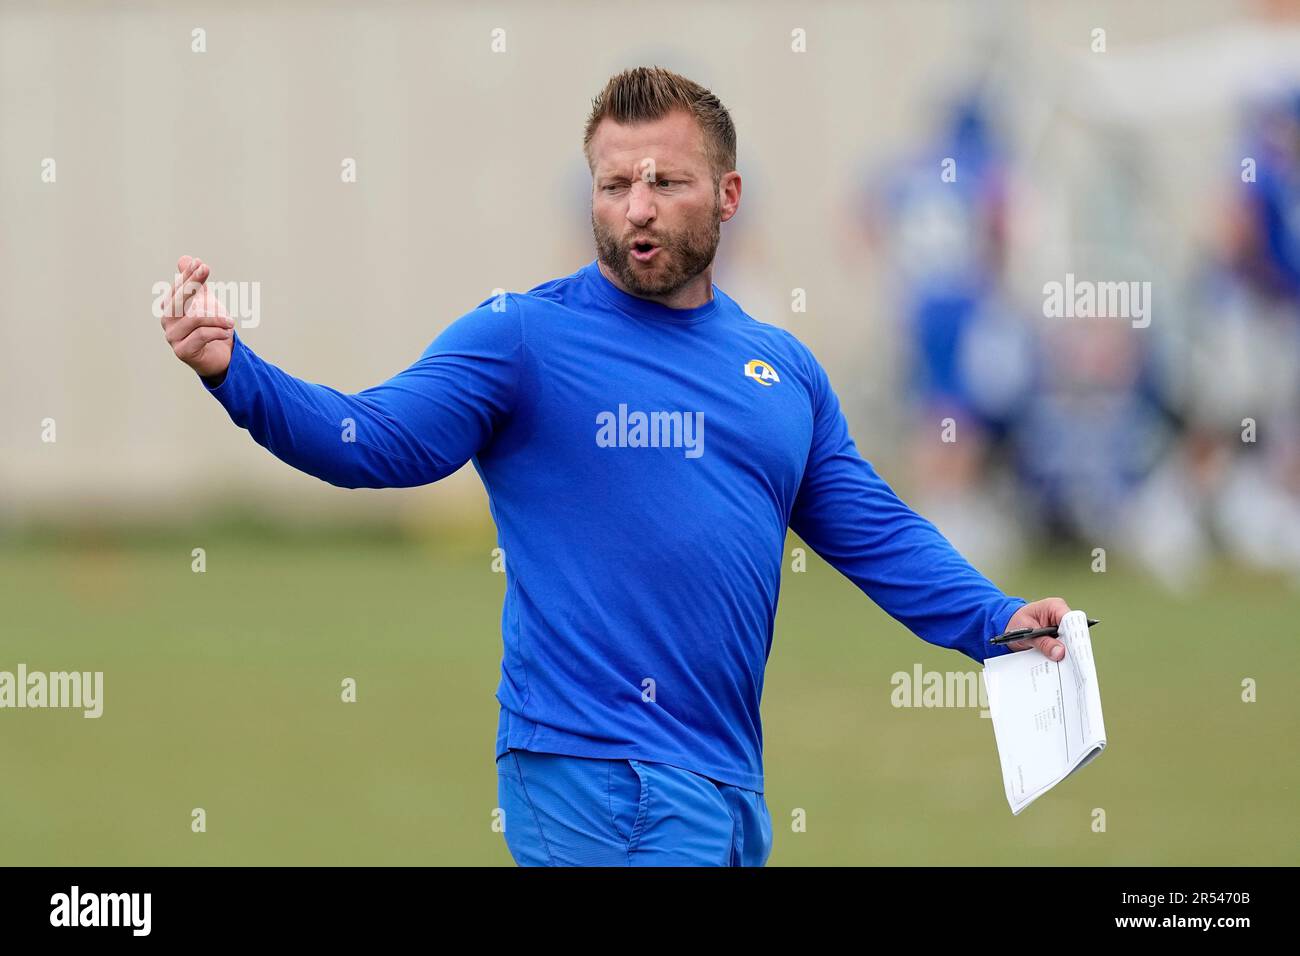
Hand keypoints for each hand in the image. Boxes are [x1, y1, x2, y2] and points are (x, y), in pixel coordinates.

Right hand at [159, 255, 233, 379]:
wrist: (219, 357)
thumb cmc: (210, 327)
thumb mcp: (205, 302)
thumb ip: (196, 283)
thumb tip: (186, 258)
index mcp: (171, 307)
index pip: (178, 288)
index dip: (188, 275)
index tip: (201, 263)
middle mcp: (167, 321)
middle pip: (178, 300)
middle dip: (193, 284)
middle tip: (206, 270)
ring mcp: (172, 337)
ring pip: (194, 319)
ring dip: (216, 318)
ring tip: (231, 321)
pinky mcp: (182, 351)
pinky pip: (201, 335)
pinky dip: (217, 331)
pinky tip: (227, 332)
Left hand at [1003, 597, 1070, 660]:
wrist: (1009, 625)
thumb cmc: (1017, 622)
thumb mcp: (1026, 634)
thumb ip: (1043, 642)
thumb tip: (1059, 652)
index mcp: (1054, 607)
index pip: (1071, 620)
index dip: (1075, 635)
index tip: (1076, 649)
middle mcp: (1061, 615)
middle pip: (1075, 632)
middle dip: (1073, 647)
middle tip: (1074, 662)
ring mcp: (1061, 627)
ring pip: (1071, 641)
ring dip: (1068, 653)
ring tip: (1068, 665)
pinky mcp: (1060, 637)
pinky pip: (1064, 647)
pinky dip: (1062, 655)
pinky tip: (1061, 664)